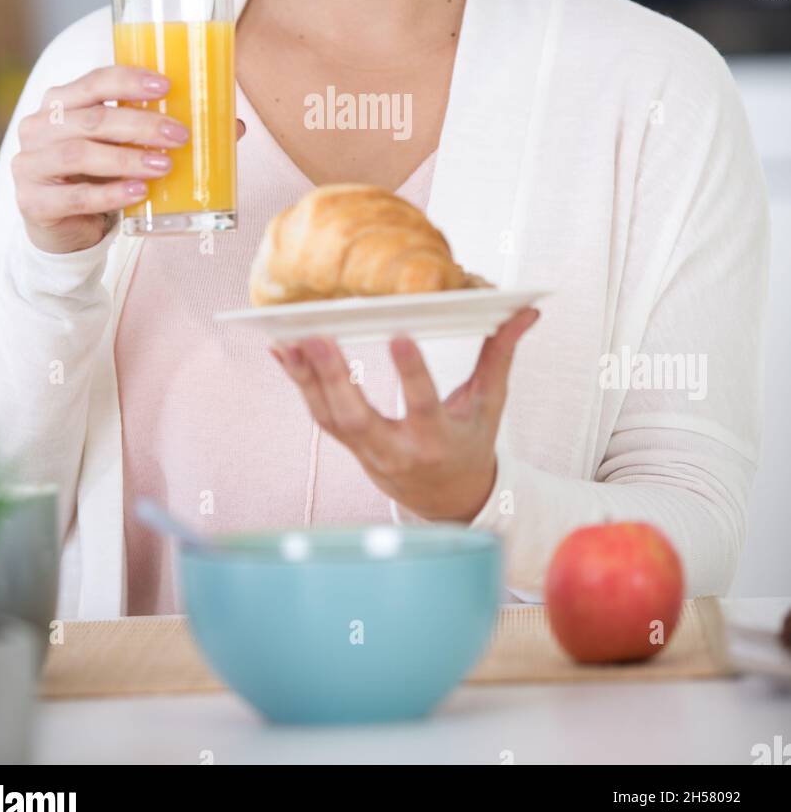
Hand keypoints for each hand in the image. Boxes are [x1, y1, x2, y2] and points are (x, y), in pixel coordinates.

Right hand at [11, 64, 245, 253]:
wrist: (64, 227)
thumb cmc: (99, 174)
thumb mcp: (126, 147)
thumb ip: (166, 131)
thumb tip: (234, 126)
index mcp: (61, 102)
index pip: (93, 81)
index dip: (128, 80)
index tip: (166, 85)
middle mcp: (39, 127)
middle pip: (92, 119)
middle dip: (140, 125)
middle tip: (180, 135)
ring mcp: (30, 164)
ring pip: (80, 154)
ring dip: (127, 159)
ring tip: (164, 165)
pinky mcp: (33, 202)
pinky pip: (75, 196)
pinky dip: (110, 194)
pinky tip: (138, 193)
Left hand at [270, 306, 539, 522]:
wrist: (448, 500)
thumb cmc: (470, 445)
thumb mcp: (490, 405)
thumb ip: (501, 355)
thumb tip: (527, 311)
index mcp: (437, 439)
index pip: (424, 406)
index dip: (412, 374)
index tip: (400, 336)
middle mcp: (397, 450)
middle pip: (358, 418)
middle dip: (335, 380)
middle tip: (317, 338)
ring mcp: (367, 451)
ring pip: (330, 418)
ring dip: (306, 380)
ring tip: (289, 340)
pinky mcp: (349, 445)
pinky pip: (319, 416)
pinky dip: (299, 384)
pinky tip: (284, 351)